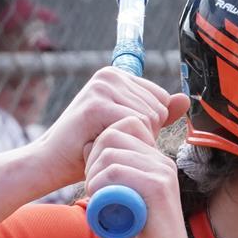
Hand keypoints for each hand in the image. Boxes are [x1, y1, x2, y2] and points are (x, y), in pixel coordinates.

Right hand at [29, 67, 185, 190]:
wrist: (51, 162)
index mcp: (118, 75)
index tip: (121, 132)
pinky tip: (102, 145)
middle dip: (143, 133)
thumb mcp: (130, 128)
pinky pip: (136, 124)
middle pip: (159, 108)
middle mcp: (110, 75)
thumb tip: (186, 98)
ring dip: (133, 139)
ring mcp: (102, 86)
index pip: (161, 99)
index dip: (149, 125)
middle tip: (113, 140)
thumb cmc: (90, 148)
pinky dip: (126, 142)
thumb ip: (158, 114)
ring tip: (107, 142)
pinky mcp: (96, 104)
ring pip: (150, 117)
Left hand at [83, 115, 201, 237]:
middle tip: (92, 190)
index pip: (122, 125)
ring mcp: (162, 172)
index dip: (98, 146)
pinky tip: (105, 206)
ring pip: (111, 152)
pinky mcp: (160, 188)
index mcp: (152, 161)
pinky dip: (102, 187)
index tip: (94, 177)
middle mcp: (160, 161)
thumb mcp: (116, 204)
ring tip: (100, 202)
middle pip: (113, 133)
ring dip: (94, 177)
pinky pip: (119, 171)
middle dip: (91, 159)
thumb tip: (84, 150)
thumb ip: (106, 177)